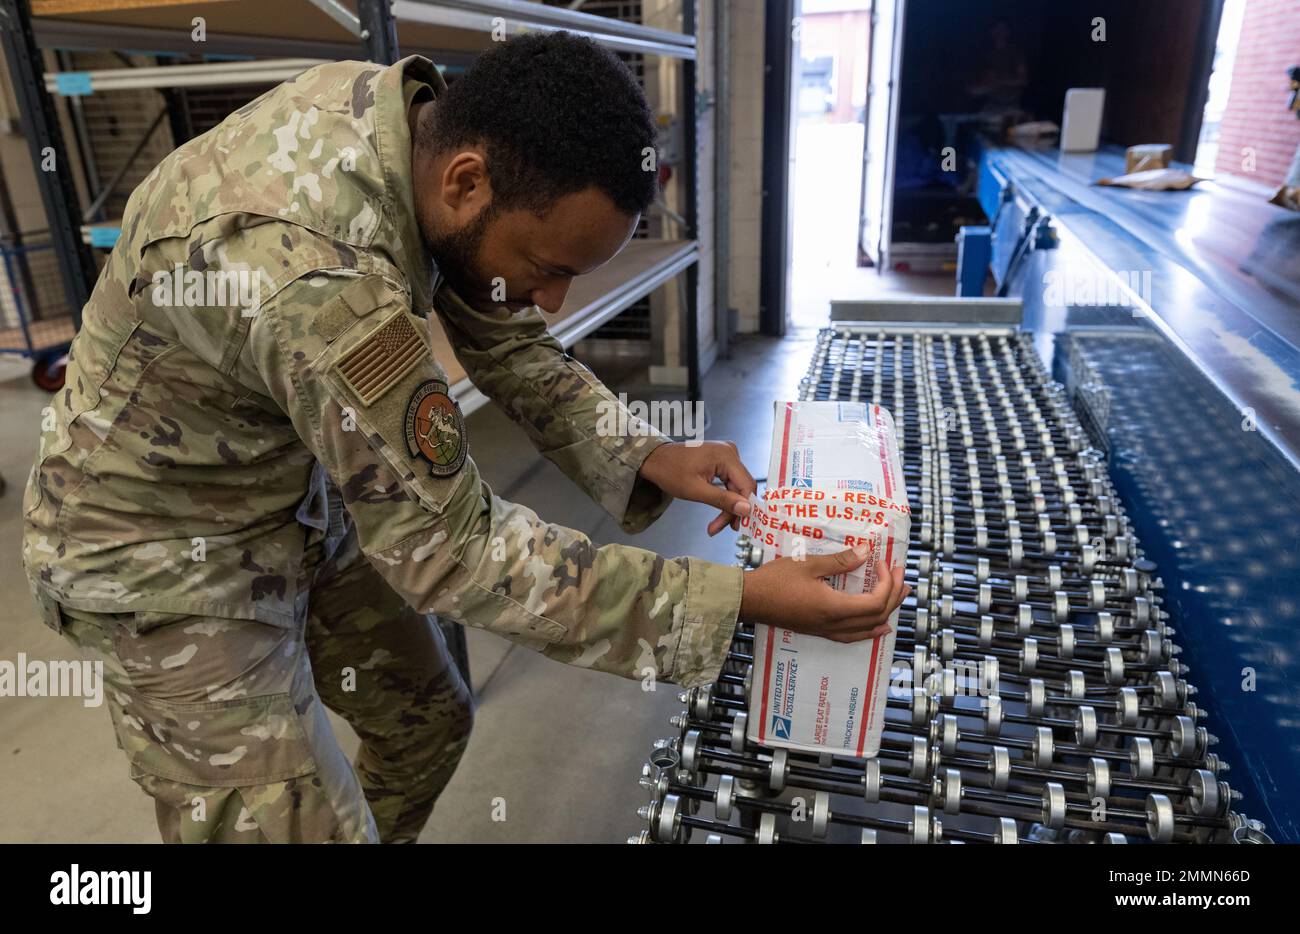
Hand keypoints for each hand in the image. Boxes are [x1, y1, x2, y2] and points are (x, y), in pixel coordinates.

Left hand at [639, 440, 756, 535]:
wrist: (656, 459)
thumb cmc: (670, 471)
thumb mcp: (695, 490)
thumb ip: (722, 500)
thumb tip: (746, 509)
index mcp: (726, 455)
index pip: (747, 486)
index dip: (744, 509)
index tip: (736, 527)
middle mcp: (731, 452)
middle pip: (742, 488)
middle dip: (733, 511)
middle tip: (720, 528)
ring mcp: (727, 455)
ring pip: (737, 488)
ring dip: (728, 507)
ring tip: (716, 525)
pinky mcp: (722, 461)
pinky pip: (730, 482)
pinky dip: (725, 498)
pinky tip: (718, 511)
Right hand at [739, 546, 911, 642]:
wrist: (750, 600)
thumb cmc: (774, 580)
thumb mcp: (808, 564)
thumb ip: (840, 561)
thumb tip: (866, 553)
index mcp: (833, 607)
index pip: (875, 602)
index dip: (887, 583)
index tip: (884, 564)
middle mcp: (833, 624)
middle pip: (876, 616)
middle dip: (894, 596)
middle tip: (902, 576)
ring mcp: (825, 630)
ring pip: (867, 629)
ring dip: (887, 612)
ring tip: (898, 598)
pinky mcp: (818, 630)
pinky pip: (853, 636)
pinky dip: (870, 630)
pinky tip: (877, 626)